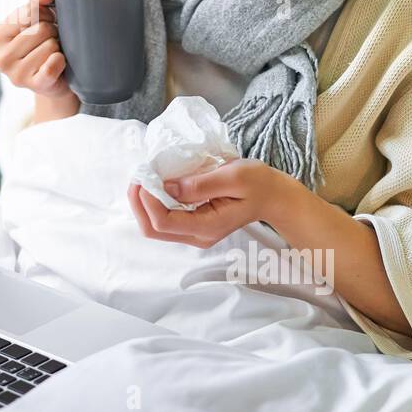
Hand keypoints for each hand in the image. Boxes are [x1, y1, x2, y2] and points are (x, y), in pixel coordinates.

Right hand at [0, 0, 71, 100]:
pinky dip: (61, 61)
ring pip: (50, 46)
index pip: (29, 12)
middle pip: (41, 29)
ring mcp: (16, 75)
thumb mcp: (38, 15)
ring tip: (54, 53)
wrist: (58, 78)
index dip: (46, 13)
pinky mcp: (34, 86)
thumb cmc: (45, 42)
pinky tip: (59, 63)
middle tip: (53, 40)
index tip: (47, 21)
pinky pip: (53, 64)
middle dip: (54, 31)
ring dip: (59, 47)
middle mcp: (1, 58)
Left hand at [125, 159, 303, 247]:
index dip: (148, 200)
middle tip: (138, 176)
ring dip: (143, 203)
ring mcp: (194, 233)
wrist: (273, 197)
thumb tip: (166, 186)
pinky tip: (156, 183)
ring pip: (155, 226)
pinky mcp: (193, 224)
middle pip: (152, 230)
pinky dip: (153, 202)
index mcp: (207, 226)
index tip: (146, 175)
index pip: (163, 221)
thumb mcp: (233, 176)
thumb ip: (200, 184)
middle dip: (138, 203)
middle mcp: (197, 236)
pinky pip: (164, 218)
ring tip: (144, 177)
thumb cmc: (258, 184)